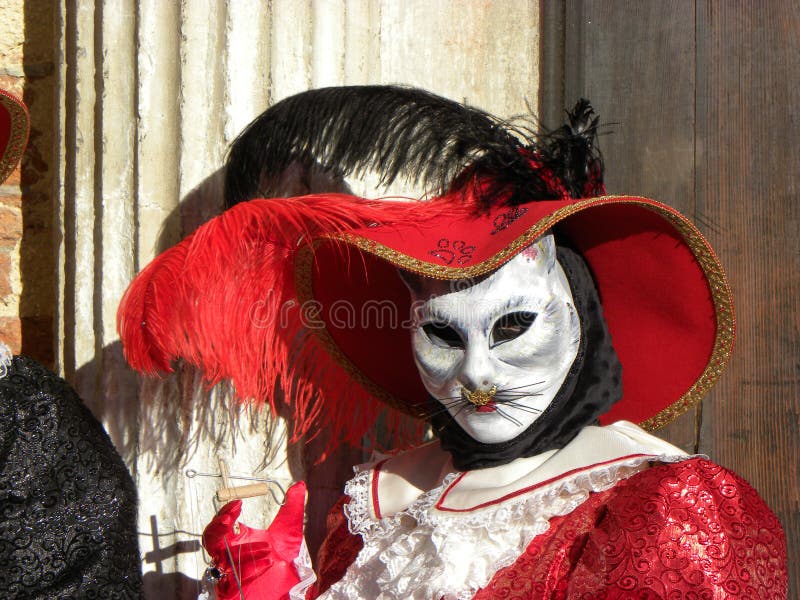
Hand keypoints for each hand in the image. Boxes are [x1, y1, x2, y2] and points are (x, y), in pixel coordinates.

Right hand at [203, 481, 306, 599]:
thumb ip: (293, 507)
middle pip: (210, 539)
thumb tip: (300, 485)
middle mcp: (231, 554)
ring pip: (222, 560)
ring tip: (268, 549)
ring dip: (244, 551)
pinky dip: (248, 570)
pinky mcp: (231, 592)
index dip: (226, 511)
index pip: (222, 523)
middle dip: (217, 528)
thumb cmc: (287, 561)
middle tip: (229, 520)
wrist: (293, 587)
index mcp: (239, 538)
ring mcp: (229, 573)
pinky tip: (266, 563)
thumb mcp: (290, 531)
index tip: (239, 502)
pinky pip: (230, 581)